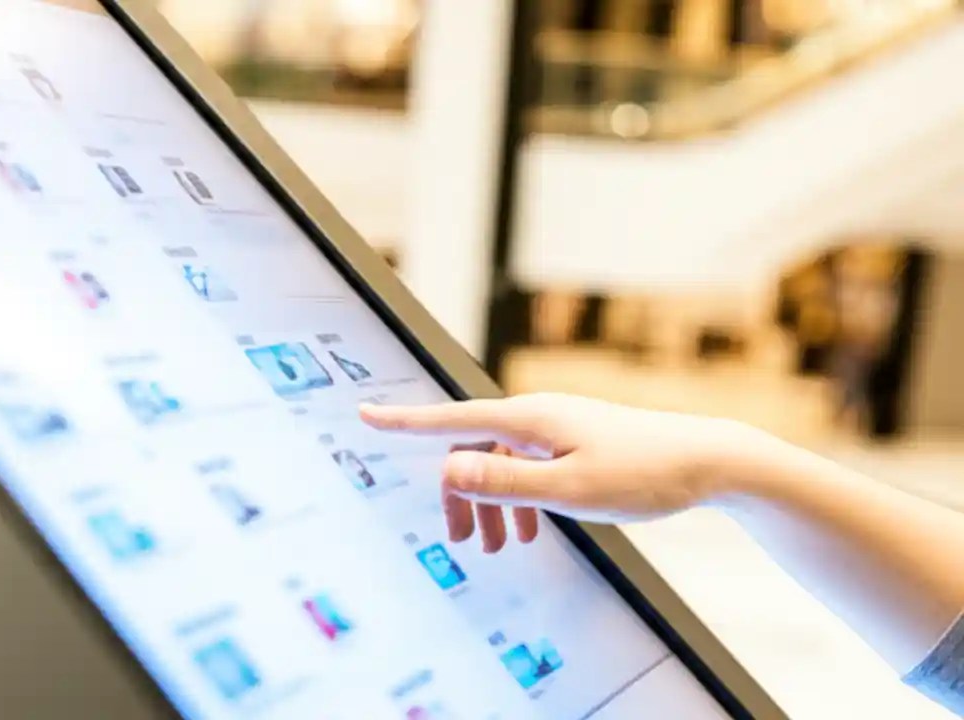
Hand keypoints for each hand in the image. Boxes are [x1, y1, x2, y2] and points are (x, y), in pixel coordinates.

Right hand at [360, 393, 761, 551]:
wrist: (708, 460)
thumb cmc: (642, 473)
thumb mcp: (570, 491)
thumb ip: (506, 482)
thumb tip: (447, 467)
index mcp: (529, 420)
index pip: (451, 419)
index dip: (404, 422)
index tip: (365, 413)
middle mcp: (537, 415)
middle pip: (472, 448)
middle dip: (460, 494)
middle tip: (462, 544)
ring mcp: (556, 426)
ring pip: (500, 461)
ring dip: (491, 502)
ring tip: (498, 547)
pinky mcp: (573, 440)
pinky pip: (527, 466)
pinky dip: (518, 496)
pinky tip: (529, 528)